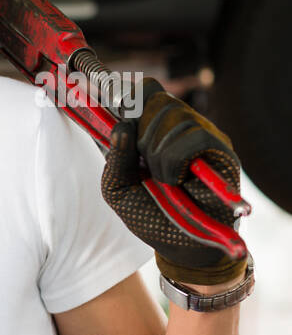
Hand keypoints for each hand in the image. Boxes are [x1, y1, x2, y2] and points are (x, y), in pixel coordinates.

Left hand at [100, 77, 246, 285]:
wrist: (180, 245)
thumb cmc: (150, 214)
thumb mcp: (117, 188)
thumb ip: (114, 157)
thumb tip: (122, 124)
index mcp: (153, 128)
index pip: (145, 89)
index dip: (127, 95)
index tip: (113, 112)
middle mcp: (180, 125)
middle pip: (154, 98)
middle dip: (139, 134)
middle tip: (145, 165)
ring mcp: (202, 133)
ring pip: (171, 116)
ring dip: (156, 155)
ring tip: (164, 181)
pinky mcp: (221, 148)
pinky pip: (191, 136)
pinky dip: (174, 162)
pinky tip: (177, 181)